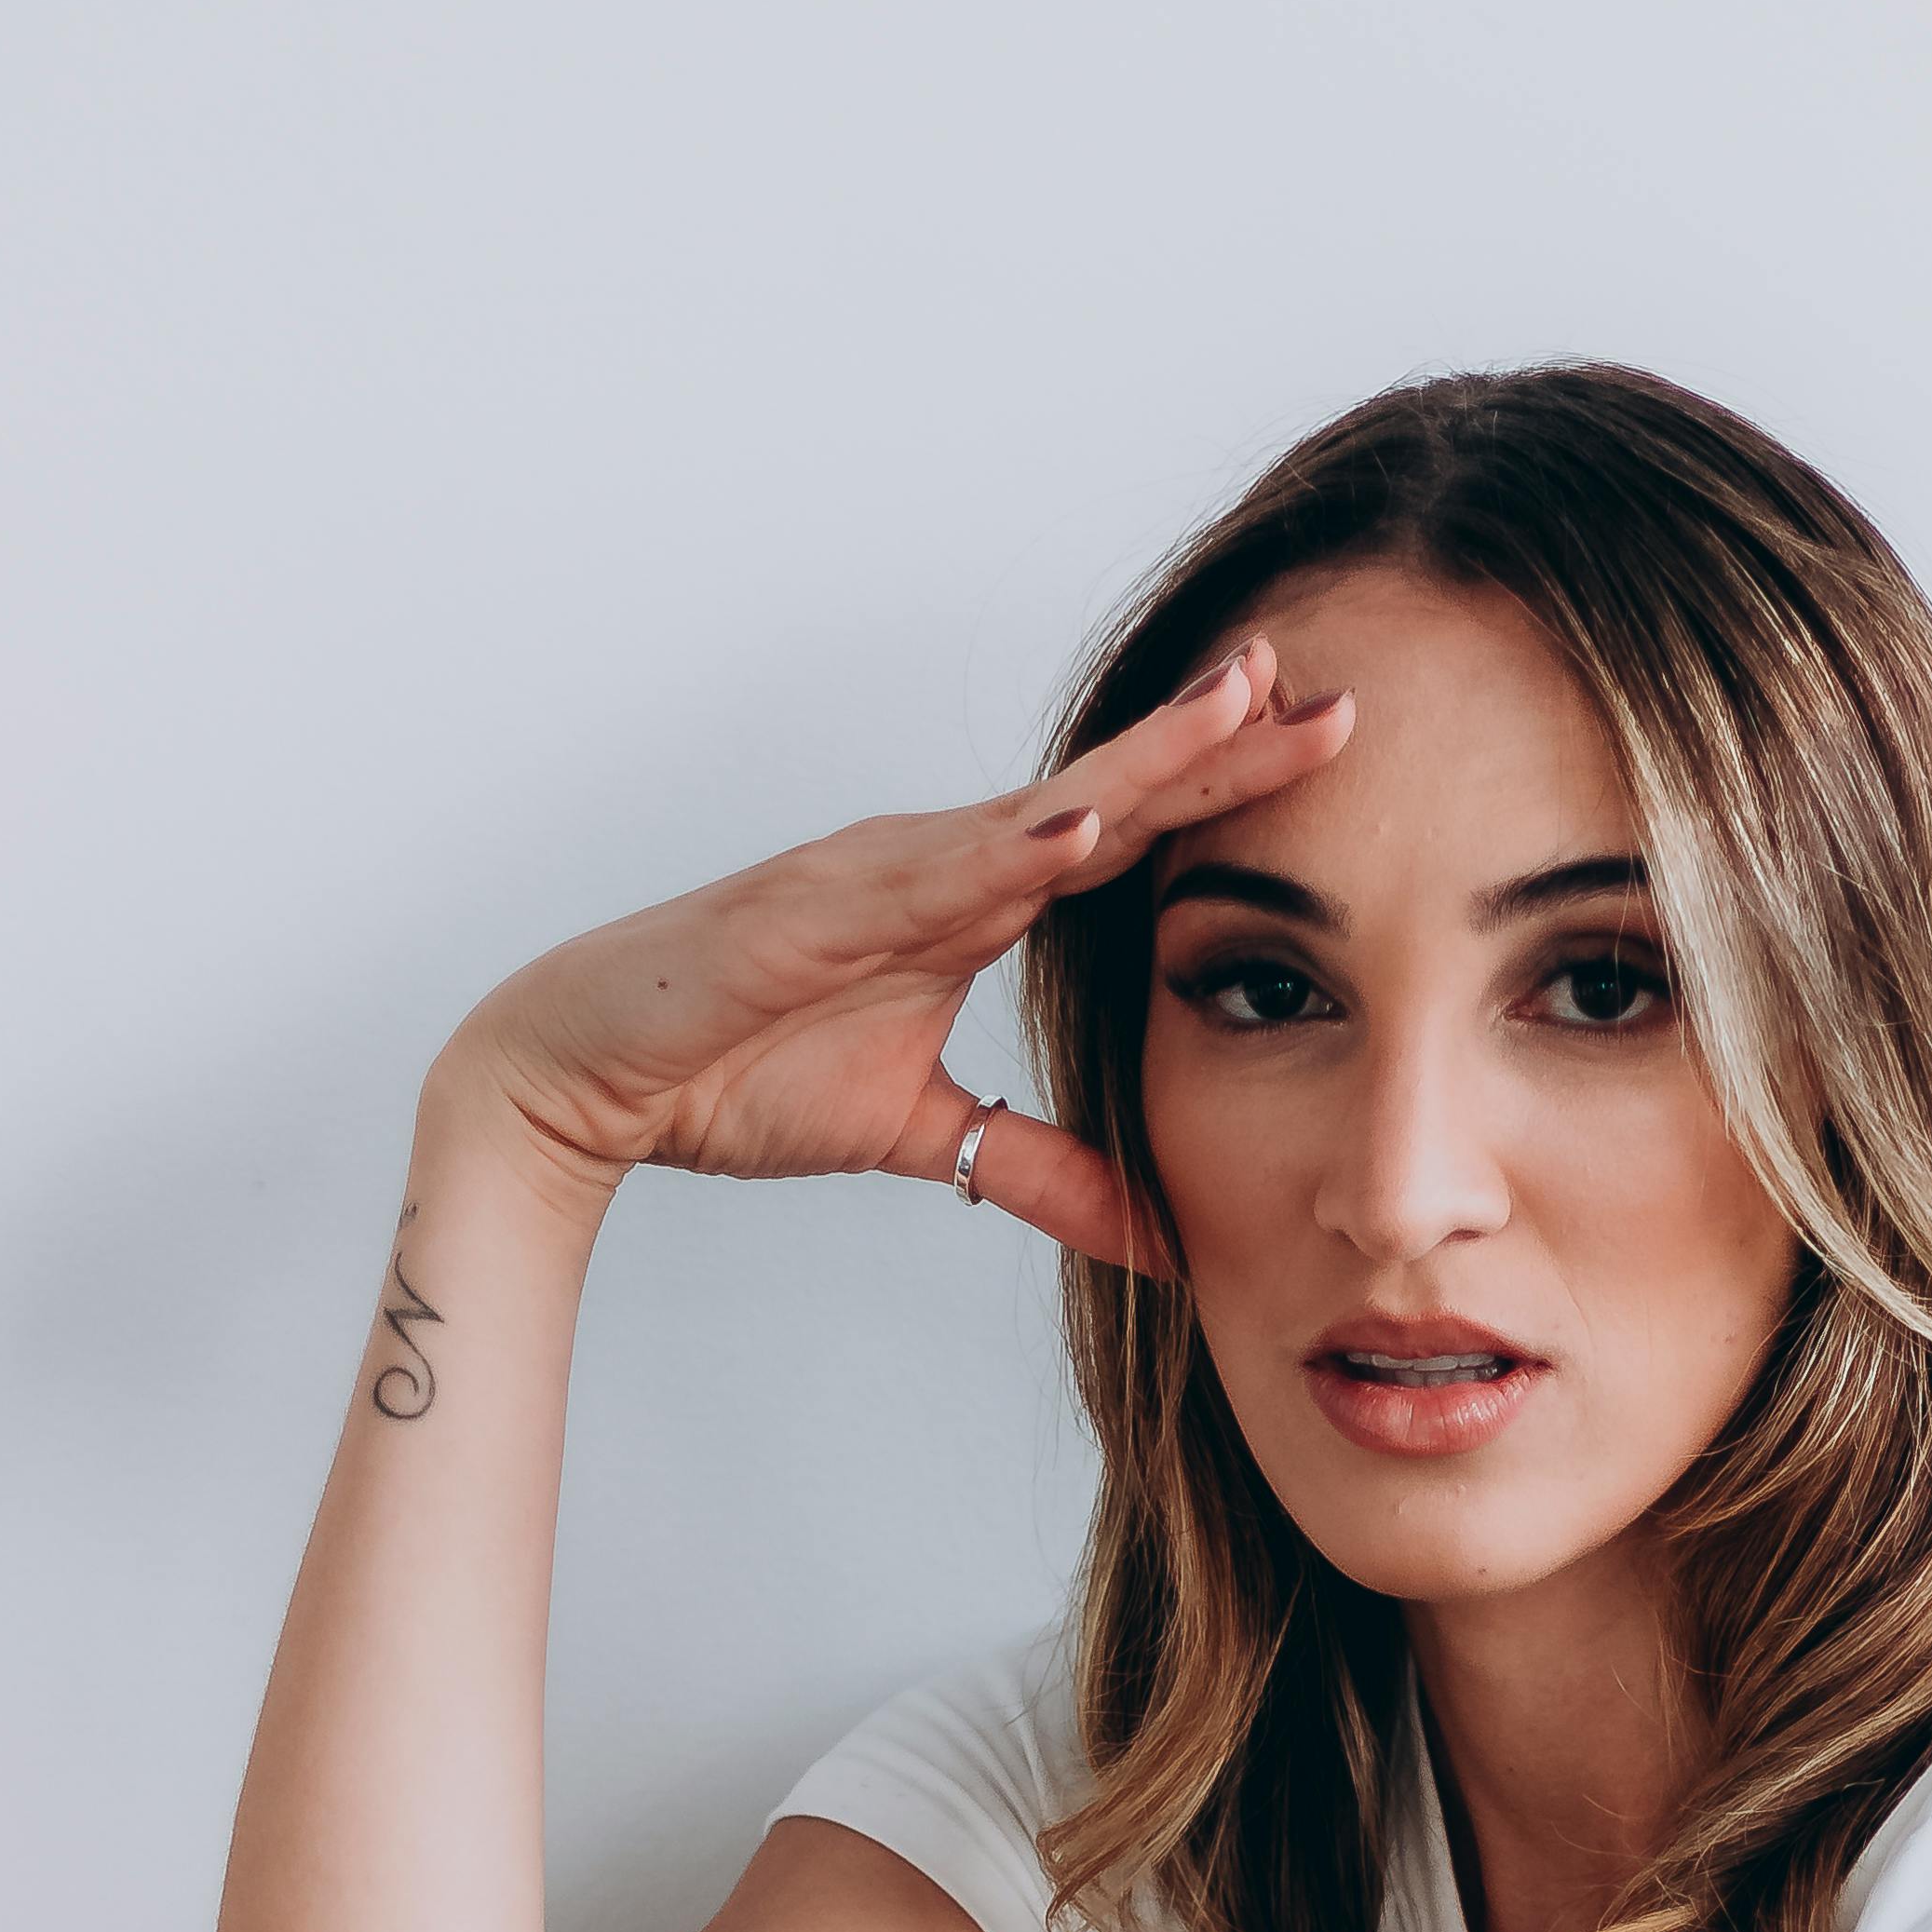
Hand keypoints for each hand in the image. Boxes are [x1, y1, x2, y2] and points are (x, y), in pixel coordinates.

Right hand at [430, 636, 1352, 1265]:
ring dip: (1141, 759)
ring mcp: (882, 872)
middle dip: (1221, 742)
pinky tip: (1087, 824)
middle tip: (1338, 693)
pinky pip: (930, 874)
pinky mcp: (818, 905)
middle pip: (1109, 791)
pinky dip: (1010, 848)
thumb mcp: (926, 1141)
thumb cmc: (739, 1078)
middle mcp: (941, 862)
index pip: (1126, 832)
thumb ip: (1041, 1174)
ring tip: (1243, 706)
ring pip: (1038, 805)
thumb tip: (1155, 1237)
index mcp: (972, 897)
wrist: (593, 1082)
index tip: (1330, 749)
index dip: (1223, 790)